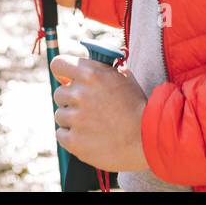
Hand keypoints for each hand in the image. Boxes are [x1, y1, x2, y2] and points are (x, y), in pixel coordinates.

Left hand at [50, 54, 149, 172]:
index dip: (62, 73)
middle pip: (59, 93)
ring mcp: (75, 118)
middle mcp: (80, 93)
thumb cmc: (137, 106)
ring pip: (60, 115)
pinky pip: (61, 134)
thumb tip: (79, 71)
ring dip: (72, 119)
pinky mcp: (74, 140)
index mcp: (91, 73)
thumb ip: (100, 70)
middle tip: (87, 108)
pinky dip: (72, 136)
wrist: (147, 138)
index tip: (67, 80)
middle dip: (71, 100)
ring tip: (93, 125)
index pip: (58, 64)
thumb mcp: (122, 77)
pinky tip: (89, 137)